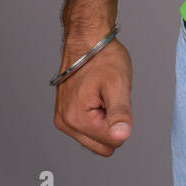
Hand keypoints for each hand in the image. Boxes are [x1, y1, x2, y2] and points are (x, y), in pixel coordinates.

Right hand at [53, 34, 132, 157]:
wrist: (87, 40)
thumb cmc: (103, 57)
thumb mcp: (118, 84)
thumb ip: (120, 114)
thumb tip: (121, 136)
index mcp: (77, 120)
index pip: (113, 142)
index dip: (120, 119)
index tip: (112, 98)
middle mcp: (66, 123)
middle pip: (103, 145)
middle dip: (111, 123)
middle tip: (108, 97)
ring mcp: (63, 119)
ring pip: (96, 138)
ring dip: (104, 119)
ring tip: (101, 95)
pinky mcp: (65, 115)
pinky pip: (89, 129)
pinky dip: (96, 115)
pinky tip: (95, 96)